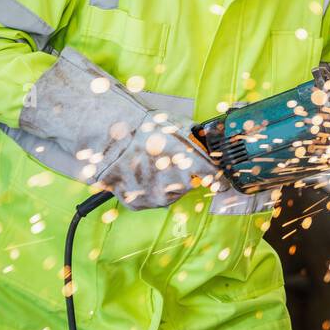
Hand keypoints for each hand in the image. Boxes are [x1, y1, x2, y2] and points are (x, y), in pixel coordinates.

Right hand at [97, 112, 219, 210]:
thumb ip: (199, 140)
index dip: (217, 177)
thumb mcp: (180, 126)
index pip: (215, 178)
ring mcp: (155, 196)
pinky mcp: (137, 203)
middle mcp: (175, 185)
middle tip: (170, 159)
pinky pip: (149, 198)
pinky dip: (146, 188)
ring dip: (166, 183)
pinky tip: (139, 173)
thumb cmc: (146, 128)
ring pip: (170, 193)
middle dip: (185, 174)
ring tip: (152, 163)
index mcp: (190, 165)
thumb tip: (211, 142)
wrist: (111, 136)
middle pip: (190, 185)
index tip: (219, 179)